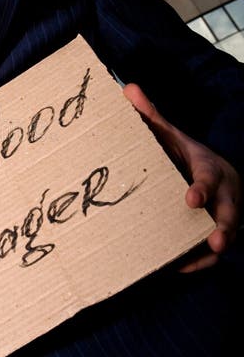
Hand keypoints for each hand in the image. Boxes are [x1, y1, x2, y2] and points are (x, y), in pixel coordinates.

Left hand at [123, 84, 240, 271]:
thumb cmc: (189, 157)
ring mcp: (223, 218)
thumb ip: (152, 116)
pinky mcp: (216, 236)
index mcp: (210, 169)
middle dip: (225, 228)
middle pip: (230, 214)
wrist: (221, 176)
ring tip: (189, 265)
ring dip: (209, 254)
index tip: (191, 199)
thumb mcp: (174, 136)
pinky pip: (210, 255)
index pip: (209, 178)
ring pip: (224, 238)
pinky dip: (197, 263)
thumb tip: (127, 88)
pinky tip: (175, 268)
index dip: (202, 189)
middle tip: (217, 241)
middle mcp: (223, 197)